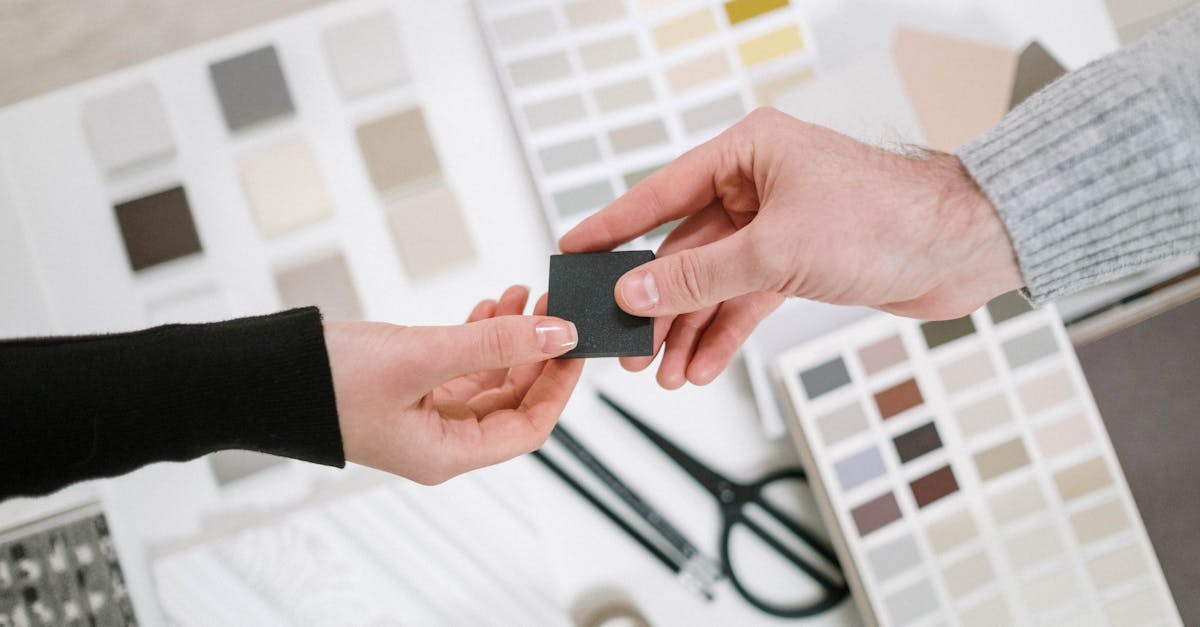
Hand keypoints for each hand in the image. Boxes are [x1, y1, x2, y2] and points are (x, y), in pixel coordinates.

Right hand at [324, 286, 583, 483]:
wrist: (260, 374)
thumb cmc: (325, 382)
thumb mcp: (422, 356)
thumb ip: (494, 344)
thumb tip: (556, 335)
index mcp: (446, 452)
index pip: (528, 427)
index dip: (559, 386)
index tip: (577, 346)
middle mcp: (440, 440)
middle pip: (513, 400)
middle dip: (537, 352)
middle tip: (552, 308)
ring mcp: (424, 415)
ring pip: (489, 377)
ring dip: (510, 337)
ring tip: (523, 296)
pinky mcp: (410, 390)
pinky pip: (462, 365)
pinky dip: (480, 335)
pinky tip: (491, 307)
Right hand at [560, 108, 1022, 388]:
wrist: (964, 250)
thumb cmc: (888, 218)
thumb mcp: (775, 252)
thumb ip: (699, 276)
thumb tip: (639, 290)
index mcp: (748, 153)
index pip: (661, 193)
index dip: (614, 226)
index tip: (574, 248)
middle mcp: (759, 185)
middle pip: (685, 249)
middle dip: (658, 303)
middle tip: (626, 342)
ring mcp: (779, 226)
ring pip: (715, 282)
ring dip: (689, 329)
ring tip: (663, 370)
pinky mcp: (800, 262)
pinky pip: (747, 300)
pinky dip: (725, 333)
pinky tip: (702, 365)